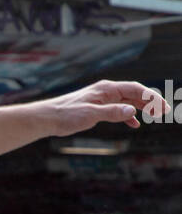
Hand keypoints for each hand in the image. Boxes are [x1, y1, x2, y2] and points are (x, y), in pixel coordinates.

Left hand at [48, 80, 169, 133]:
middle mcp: (107, 92)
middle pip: (134, 94)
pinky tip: (134, 124)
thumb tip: (133, 112)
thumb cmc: (67, 114)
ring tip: (156, 116)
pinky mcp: (98, 108)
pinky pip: (118, 110)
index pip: (135, 89)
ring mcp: (103, 99)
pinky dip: (128, 116)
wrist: (49, 118)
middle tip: (165, 112)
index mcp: (107, 89)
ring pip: (128, 101)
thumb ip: (112, 113)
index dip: (151, 97)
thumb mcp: (91, 114)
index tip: (162, 108)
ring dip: (142, 108)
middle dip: (151, 102)